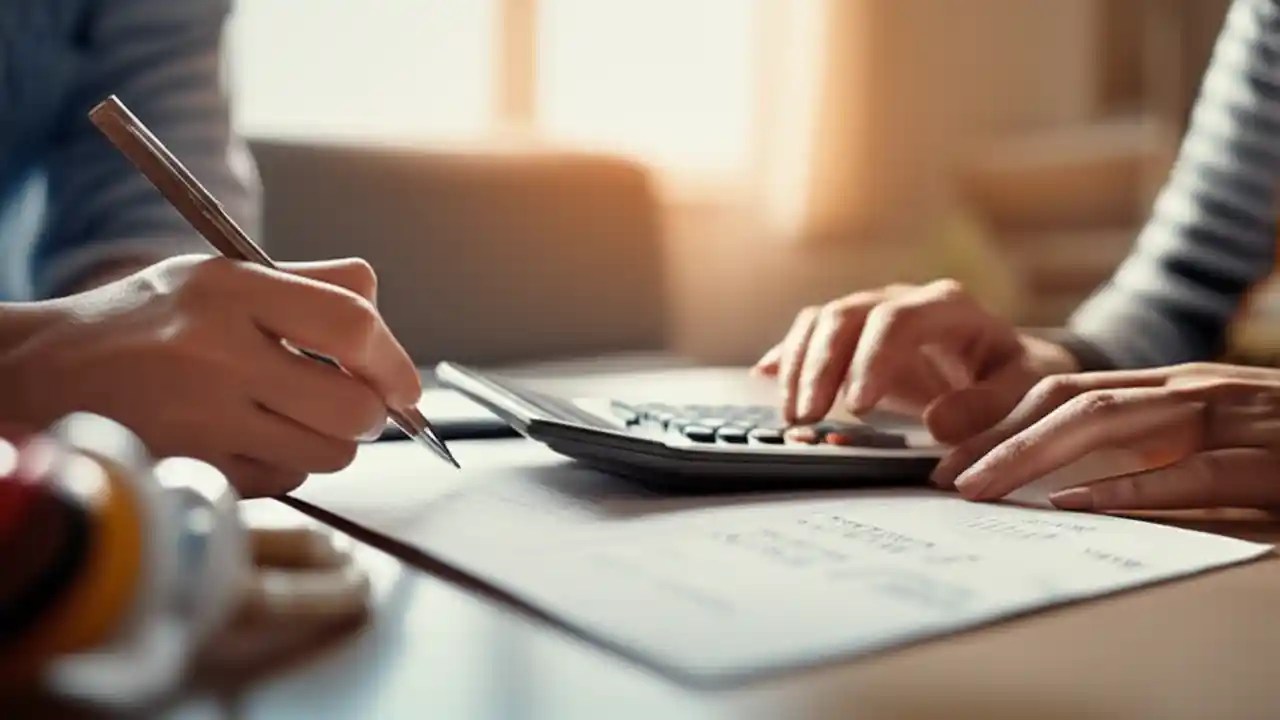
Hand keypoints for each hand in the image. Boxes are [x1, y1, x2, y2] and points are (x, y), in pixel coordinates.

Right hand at [0, 255, 420, 496]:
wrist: (40, 376)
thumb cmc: (144, 324)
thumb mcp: (215, 275)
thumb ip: (305, 283)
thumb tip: (378, 294)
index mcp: (229, 292)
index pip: (351, 323)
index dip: (394, 358)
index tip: (404, 382)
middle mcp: (217, 355)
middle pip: (354, 405)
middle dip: (370, 411)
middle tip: (352, 403)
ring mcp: (203, 421)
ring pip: (328, 454)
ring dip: (330, 441)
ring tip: (294, 417)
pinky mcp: (194, 472)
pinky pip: (285, 482)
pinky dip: (286, 466)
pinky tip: (251, 440)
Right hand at [752, 280, 1076, 441]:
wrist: (1007, 364)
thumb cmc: (1016, 378)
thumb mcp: (1025, 391)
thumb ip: (991, 406)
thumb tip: (939, 422)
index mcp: (949, 307)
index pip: (898, 320)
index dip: (871, 360)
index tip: (857, 408)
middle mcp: (902, 299)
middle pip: (846, 316)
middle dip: (821, 367)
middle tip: (808, 418)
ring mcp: (872, 312)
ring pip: (821, 322)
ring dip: (799, 367)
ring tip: (793, 417)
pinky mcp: (852, 334)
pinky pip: (810, 333)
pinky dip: (787, 356)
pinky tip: (764, 379)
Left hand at [934, 363, 1279, 510]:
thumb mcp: (1205, 441)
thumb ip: (1144, 451)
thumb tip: (1064, 483)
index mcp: (1170, 388)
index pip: (1065, 390)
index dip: (998, 411)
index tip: (942, 442)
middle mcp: (1190, 392)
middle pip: (1072, 401)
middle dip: (997, 434)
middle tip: (941, 472)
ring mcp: (1229, 420)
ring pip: (1113, 425)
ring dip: (1035, 455)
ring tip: (980, 485)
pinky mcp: (1267, 463)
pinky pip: (1190, 474)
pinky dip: (1129, 488)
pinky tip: (1076, 505)